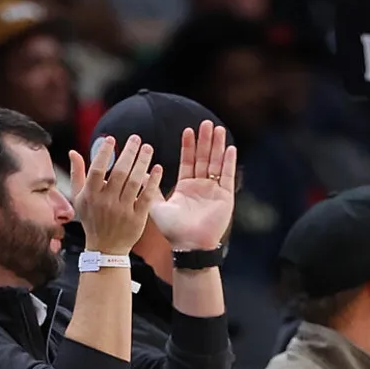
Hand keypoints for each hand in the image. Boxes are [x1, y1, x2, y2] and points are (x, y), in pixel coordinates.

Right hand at [69, 134, 159, 253]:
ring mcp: (123, 211)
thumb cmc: (92, 220)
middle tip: (136, 138)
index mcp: (91, 196)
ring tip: (148, 148)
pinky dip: (153, 182)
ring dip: (142, 163)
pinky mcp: (137, 218)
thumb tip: (73, 151)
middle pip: (120, 173)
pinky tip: (157, 169)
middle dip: (129, 153)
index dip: (103, 153)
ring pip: (134, 182)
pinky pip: (147, 197)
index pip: (97, 169)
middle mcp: (106, 202)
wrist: (106, 249)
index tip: (111, 139)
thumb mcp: (79, 199)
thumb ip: (77, 174)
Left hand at [145, 121, 236, 250]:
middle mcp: (201, 187)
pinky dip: (229, 162)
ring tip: (217, 129)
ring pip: (217, 163)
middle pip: (204, 159)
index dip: (188, 146)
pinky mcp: (225, 197)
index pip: (188, 161)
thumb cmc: (172, 230)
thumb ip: (150, 189)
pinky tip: (230, 148)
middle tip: (204, 123)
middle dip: (204, 141)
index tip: (188, 131)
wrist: (189, 245)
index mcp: (186, 187)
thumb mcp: (156, 207)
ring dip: (217, 146)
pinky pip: (228, 176)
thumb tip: (139, 174)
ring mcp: (214, 191)